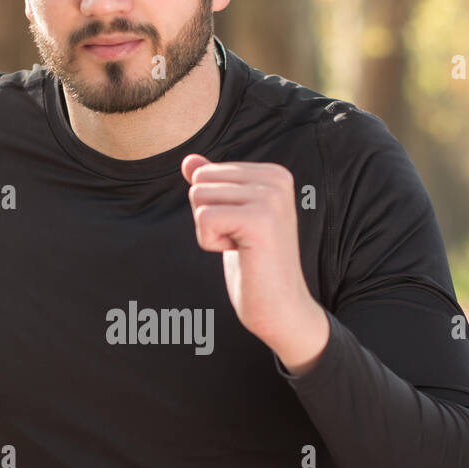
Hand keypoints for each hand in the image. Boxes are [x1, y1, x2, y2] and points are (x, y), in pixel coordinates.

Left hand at [181, 153, 328, 369]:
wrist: (280, 307)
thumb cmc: (254, 265)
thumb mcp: (231, 218)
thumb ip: (214, 185)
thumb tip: (188, 160)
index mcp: (273, 173)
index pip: (206, 173)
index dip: (213, 209)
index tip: (242, 231)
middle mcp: (276, 179)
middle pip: (201, 182)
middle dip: (208, 217)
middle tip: (240, 241)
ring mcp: (270, 198)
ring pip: (199, 197)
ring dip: (209, 231)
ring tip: (242, 247)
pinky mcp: (259, 219)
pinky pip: (204, 218)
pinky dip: (211, 243)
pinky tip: (239, 253)